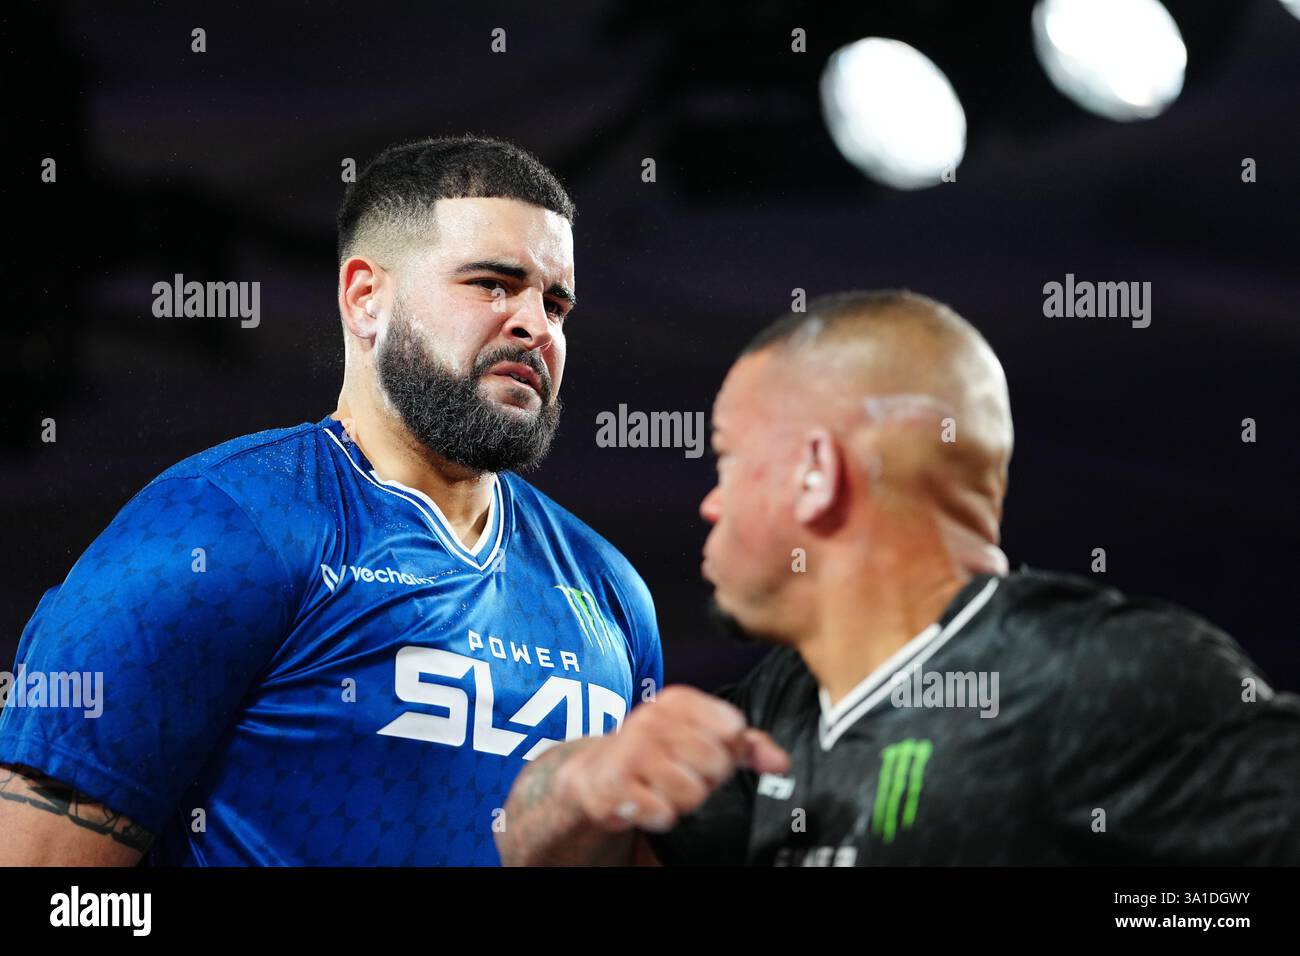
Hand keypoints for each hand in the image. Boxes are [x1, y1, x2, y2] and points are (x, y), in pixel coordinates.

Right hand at [558, 685, 789, 832]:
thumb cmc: (657, 753)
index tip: (703, 749)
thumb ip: (745, 746)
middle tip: (680, 772)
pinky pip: (664, 813)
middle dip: (705, 779)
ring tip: (662, 787)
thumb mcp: (700, 737)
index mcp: (677, 701)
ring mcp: (631, 751)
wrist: (598, 774)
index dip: (726, 750)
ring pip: (693, 793)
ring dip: (682, 800)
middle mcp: (652, 719)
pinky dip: (660, 816)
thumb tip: (780, 762)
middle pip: (716, 764)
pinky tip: (645, 801)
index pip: (732, 729)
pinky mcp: (615, 785)